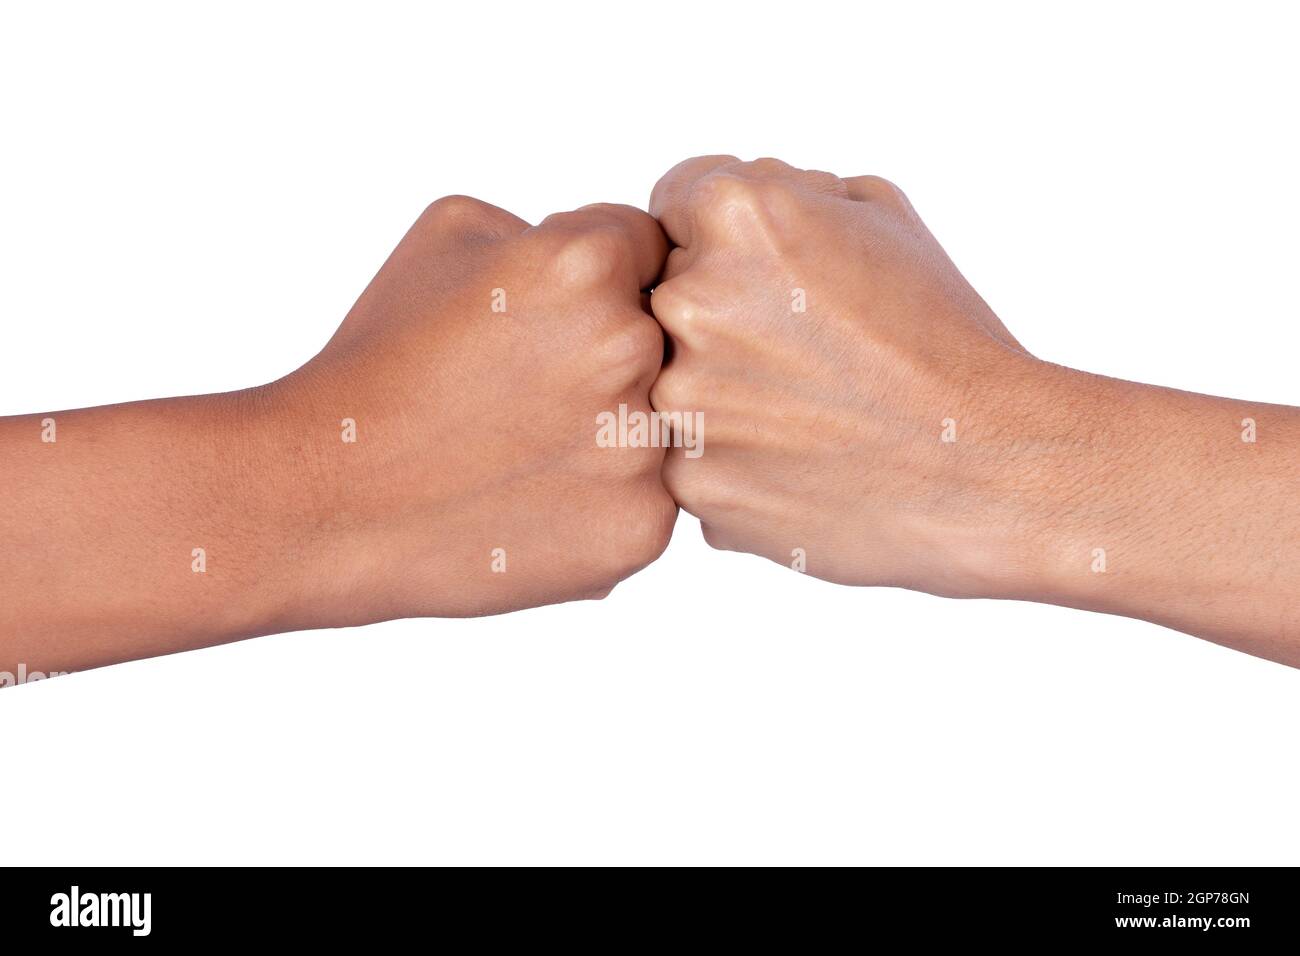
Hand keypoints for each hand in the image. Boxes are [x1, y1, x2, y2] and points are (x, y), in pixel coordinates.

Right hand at [0, 197, 676, 672]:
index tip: (549, 315)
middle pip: (669, 332)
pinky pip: (652, 492)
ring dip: (621, 424)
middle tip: (536, 386)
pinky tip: (535, 497)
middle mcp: (633, 350)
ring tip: (529, 446)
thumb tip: (613, 248)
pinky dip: (608, 494)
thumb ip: (551, 223)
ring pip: (669, 418)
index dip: (600, 277)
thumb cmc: (380, 358)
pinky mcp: (642, 529)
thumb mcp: (448, 236)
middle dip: (616, 348)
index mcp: (591, 265)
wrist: (324, 498)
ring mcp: (646, 449)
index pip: (651, 244)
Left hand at [647, 156, 1299, 665]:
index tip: (771, 273)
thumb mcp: (882, 214)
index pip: (674, 203)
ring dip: (720, 394)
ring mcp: (685, 404)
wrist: (994, 468)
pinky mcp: (695, 486)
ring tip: (809, 412)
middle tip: (801, 351)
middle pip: (667, 294)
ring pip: (673, 384)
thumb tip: (730, 198)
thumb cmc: (945, 337)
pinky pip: (694, 459)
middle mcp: (690, 304)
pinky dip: (736, 463)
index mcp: (736, 217)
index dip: (724, 236)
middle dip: (720, 314)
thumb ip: (783, 190)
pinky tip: (804, 464)